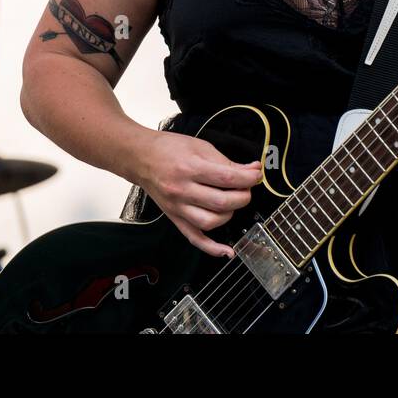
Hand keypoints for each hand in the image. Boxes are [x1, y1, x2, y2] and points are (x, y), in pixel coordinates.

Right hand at [132, 130, 263, 257]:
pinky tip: (227, 251)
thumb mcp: (200, 146)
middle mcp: (182, 190)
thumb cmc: (168, 148)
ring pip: (210, 222)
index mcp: (190, 168)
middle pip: (221, 202)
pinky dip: (212, 248)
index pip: (226, 178)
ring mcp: (177, 207)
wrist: (140, 158)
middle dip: (243, 196)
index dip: (247, 178)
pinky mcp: (175, 218)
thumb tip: (251, 170)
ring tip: (234, 203)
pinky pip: (194, 238)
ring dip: (230, 214)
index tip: (256, 174)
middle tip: (247, 188)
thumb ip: (226, 161)